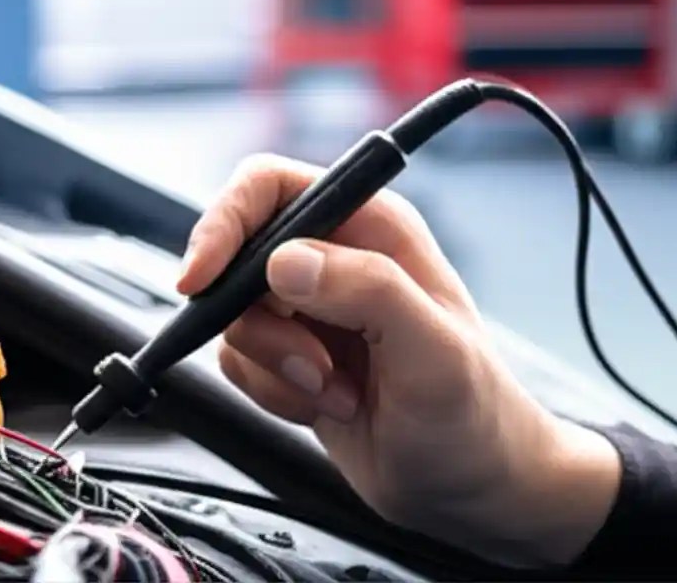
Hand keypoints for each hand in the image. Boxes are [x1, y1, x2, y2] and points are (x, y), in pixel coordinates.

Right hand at [179, 154, 621, 567]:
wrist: (470, 489)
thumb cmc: (474, 416)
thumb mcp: (433, 351)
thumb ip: (366, 292)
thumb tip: (284, 263)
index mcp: (370, 226)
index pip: (267, 186)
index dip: (224, 222)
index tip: (202, 278)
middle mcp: (333, 256)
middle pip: (236, 256)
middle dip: (262, 324)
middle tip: (312, 366)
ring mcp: (307, 308)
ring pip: (234, 317)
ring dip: (277, 368)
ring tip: (337, 391)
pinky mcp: (288, 354)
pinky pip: (237, 361)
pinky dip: (272, 394)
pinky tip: (327, 406)